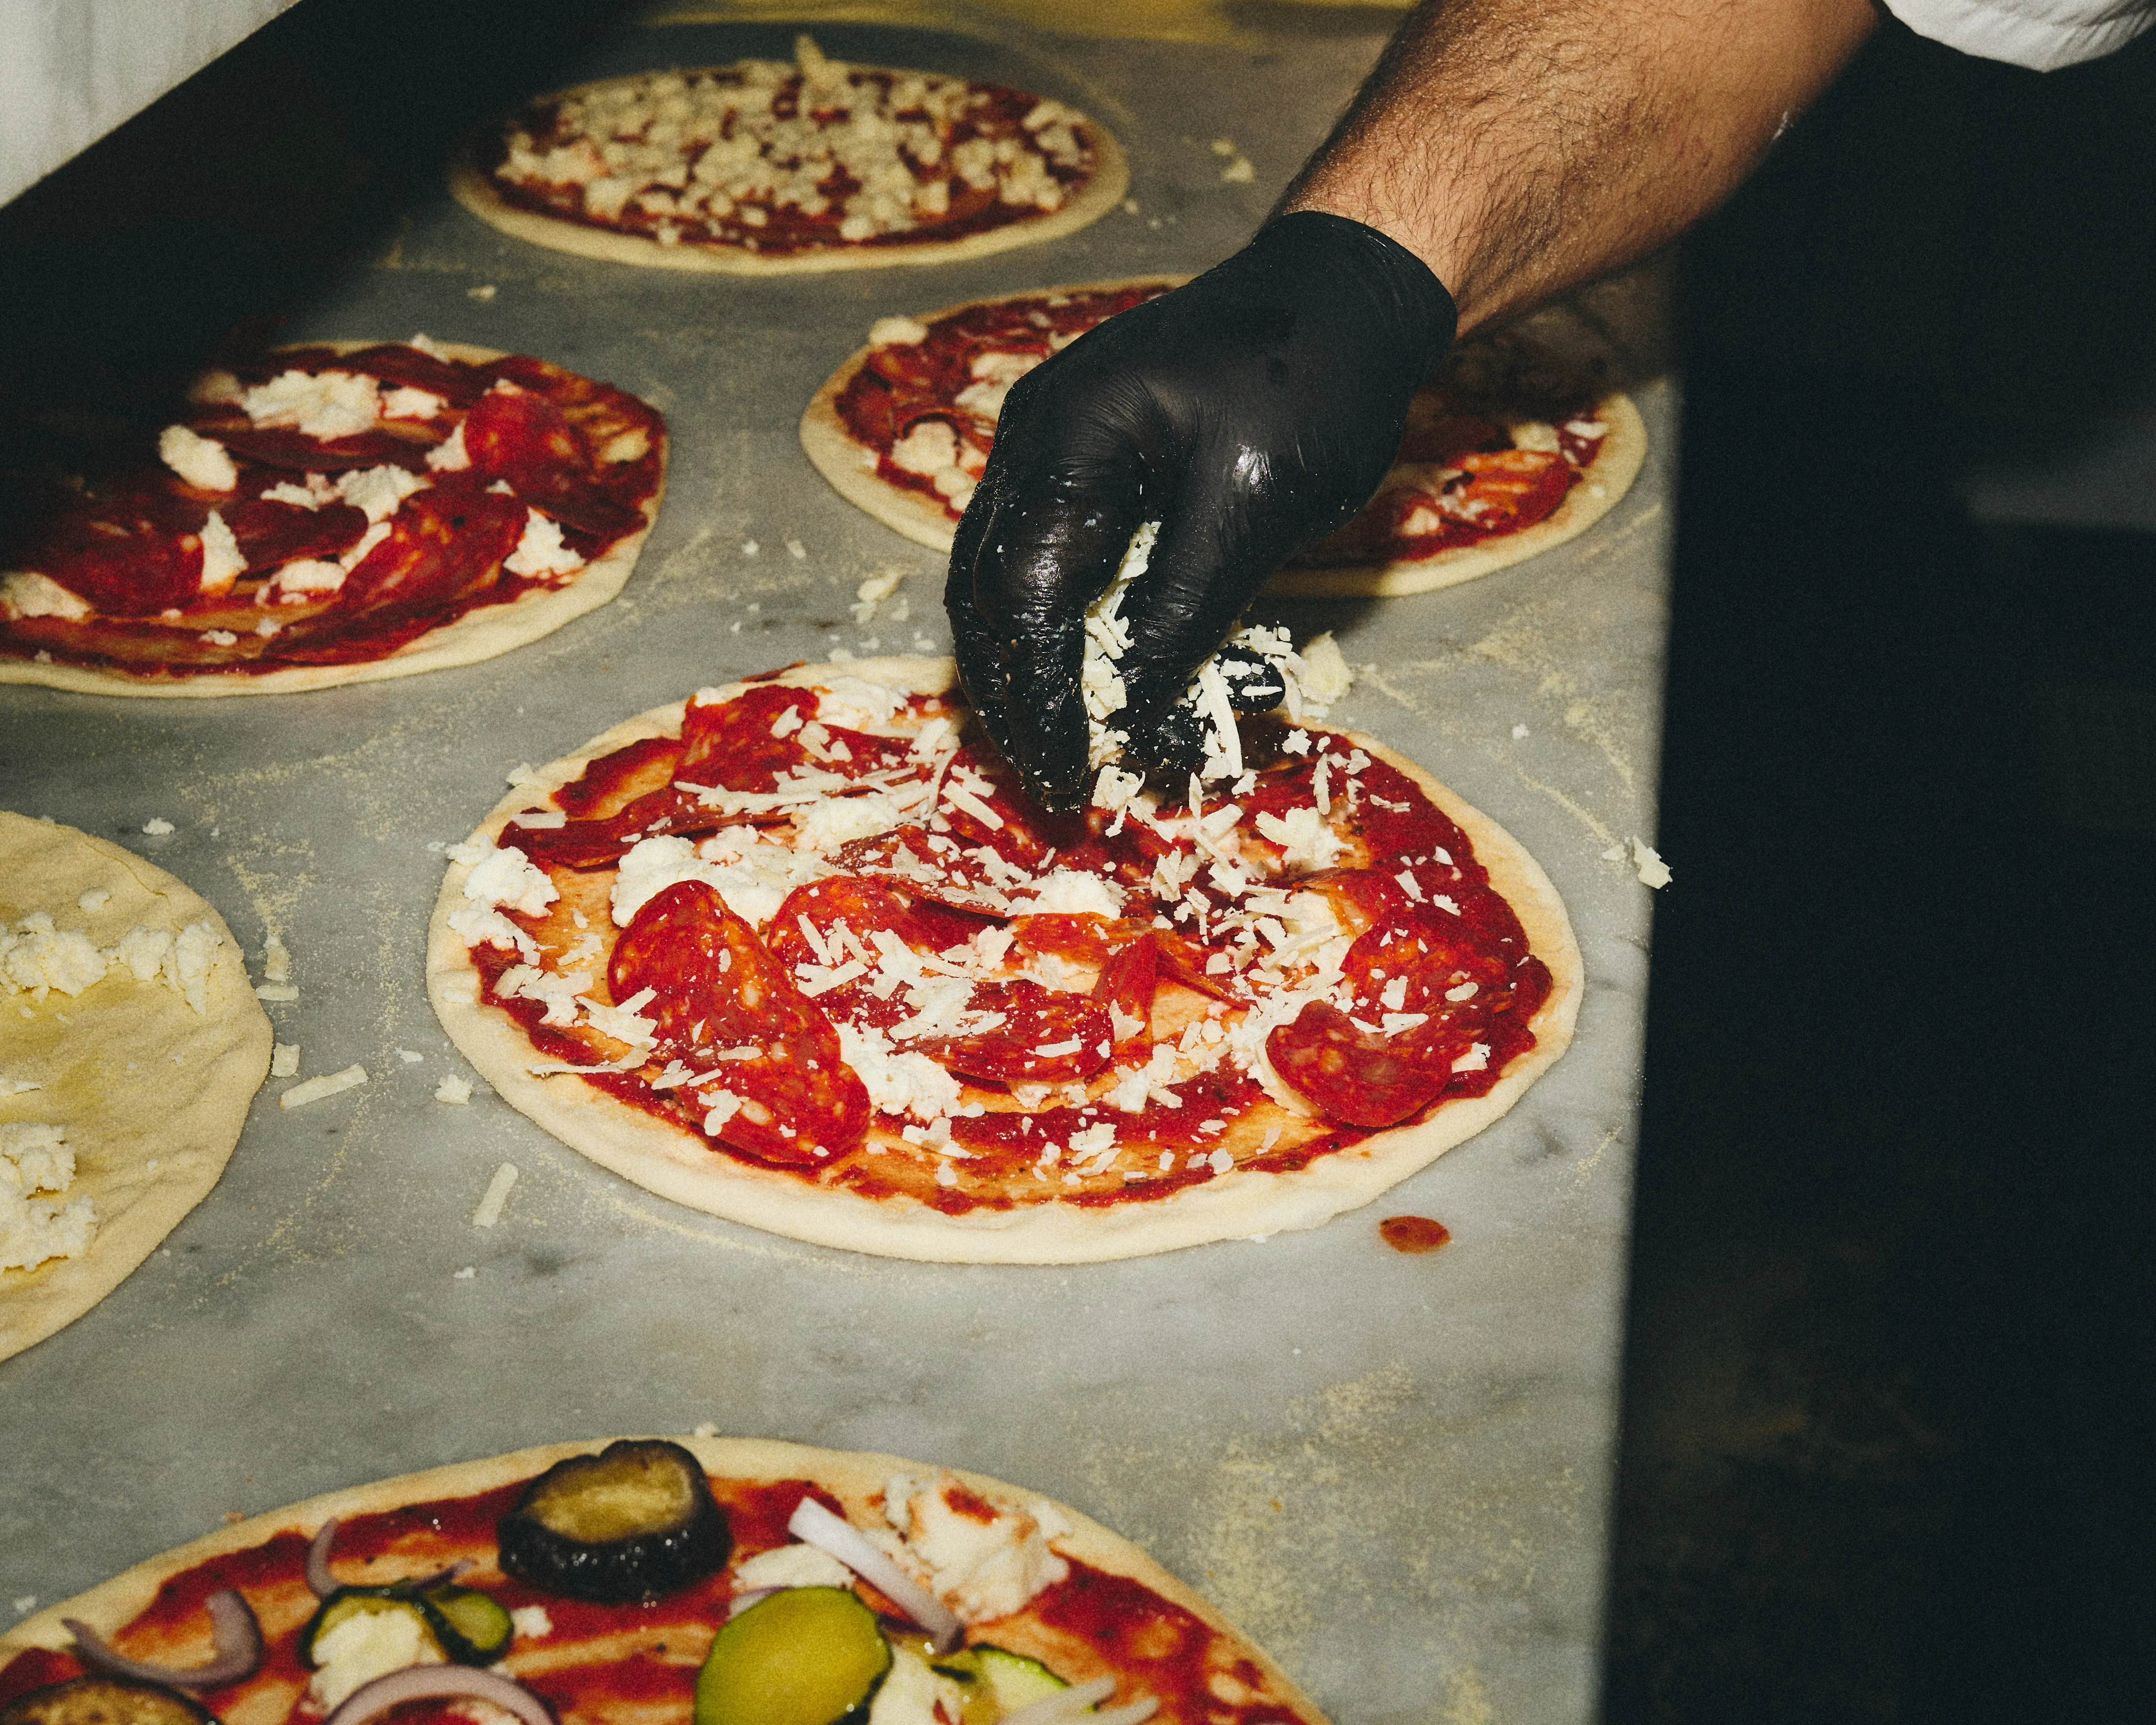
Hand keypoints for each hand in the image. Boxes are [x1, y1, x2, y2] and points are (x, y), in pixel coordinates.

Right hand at [945, 211, 1453, 810]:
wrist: (1346, 288)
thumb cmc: (1313, 375)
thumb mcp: (1258, 499)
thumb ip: (1186, 604)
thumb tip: (1130, 708)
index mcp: (1066, 434)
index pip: (1023, 592)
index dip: (1039, 695)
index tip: (1065, 773)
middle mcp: (1037, 440)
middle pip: (989, 593)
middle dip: (1016, 694)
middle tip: (1055, 781)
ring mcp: (1053, 448)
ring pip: (1007, 582)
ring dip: (1030, 670)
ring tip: (1064, 749)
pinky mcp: (1087, 466)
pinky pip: (1051, 561)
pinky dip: (1066, 629)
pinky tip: (1096, 681)